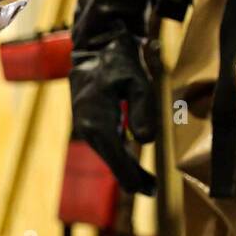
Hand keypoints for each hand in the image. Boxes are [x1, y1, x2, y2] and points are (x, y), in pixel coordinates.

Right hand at [70, 0, 161, 196]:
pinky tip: (130, 162)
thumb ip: (142, 111)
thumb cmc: (118, 59)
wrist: (94, 44)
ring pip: (107, 155)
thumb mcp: (137, 81)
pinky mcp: (87, 122)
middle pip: (111, 162)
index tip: (150, 190)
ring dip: (125, 168)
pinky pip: (105, 145)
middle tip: (150, 190)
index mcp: (98, 121)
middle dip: (130, 177)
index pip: (118, 159)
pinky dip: (118, 156)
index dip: (134, 177)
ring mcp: (84, 127)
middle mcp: (87, 128)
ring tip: (144, 183)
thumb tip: (146, 141)